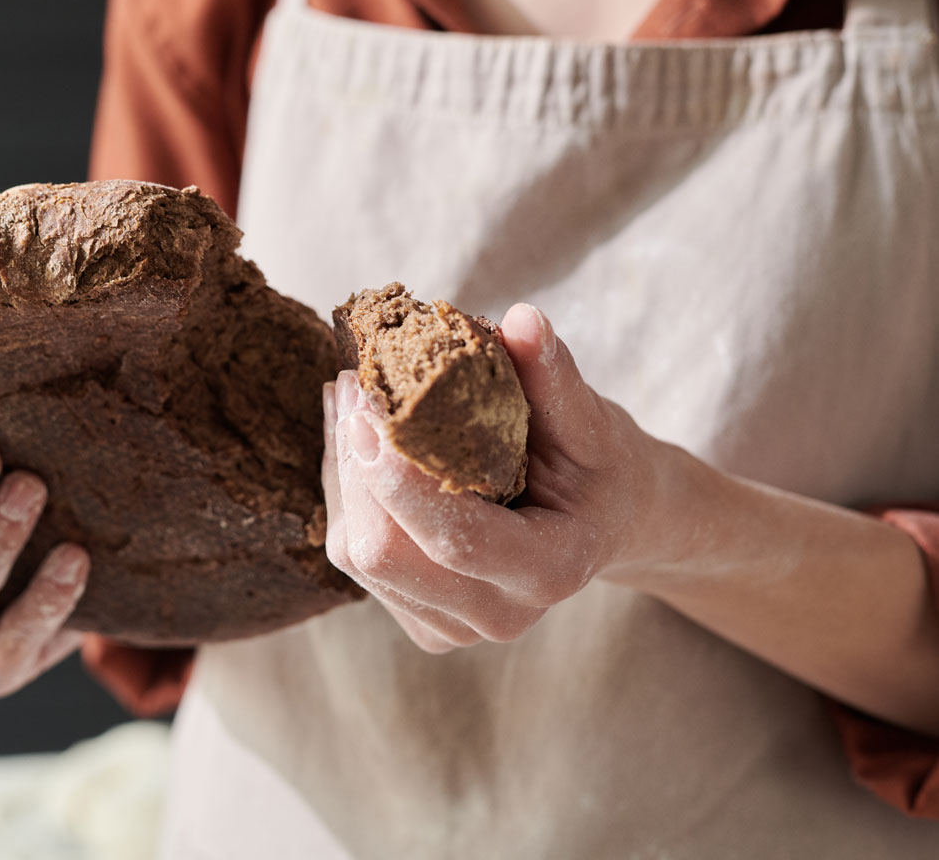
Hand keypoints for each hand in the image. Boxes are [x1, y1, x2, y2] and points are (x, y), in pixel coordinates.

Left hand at [321, 303, 666, 652]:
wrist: (602, 522)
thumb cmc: (599, 468)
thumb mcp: (592, 422)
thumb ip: (555, 378)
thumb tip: (521, 320)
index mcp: (547, 572)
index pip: (456, 540)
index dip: (401, 480)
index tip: (368, 410)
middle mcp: (495, 615)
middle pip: (387, 553)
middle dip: (357, 467)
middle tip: (353, 382)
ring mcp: (450, 625)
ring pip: (357, 553)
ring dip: (342, 468)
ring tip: (347, 394)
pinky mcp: (415, 614)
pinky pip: (353, 552)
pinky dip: (344, 486)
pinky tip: (349, 431)